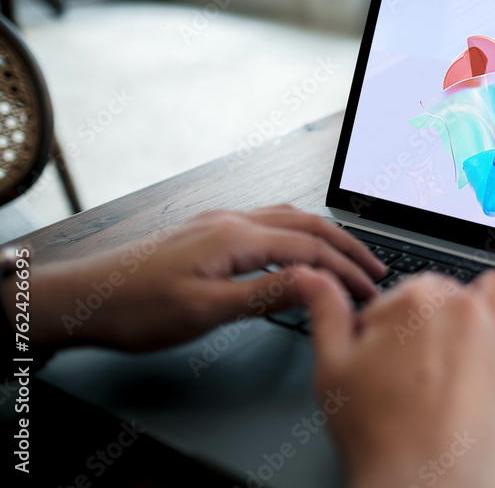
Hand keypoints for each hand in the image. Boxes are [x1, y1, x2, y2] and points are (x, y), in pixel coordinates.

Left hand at [2, 204, 385, 350]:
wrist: (84, 297)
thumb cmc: (136, 307)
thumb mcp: (204, 311)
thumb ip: (265, 294)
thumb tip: (315, 282)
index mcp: (235, 237)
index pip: (310, 249)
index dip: (346, 270)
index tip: (371, 291)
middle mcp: (232, 221)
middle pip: (307, 224)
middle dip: (347, 246)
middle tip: (376, 269)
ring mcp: (219, 222)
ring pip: (289, 217)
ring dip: (325, 236)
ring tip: (349, 257)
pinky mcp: (208, 231)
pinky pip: (268, 221)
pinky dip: (299, 232)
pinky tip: (299, 246)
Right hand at [301, 268, 494, 487]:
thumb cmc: (377, 436)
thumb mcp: (331, 369)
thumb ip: (326, 312)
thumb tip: (313, 275)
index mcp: (416, 301)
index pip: (406, 291)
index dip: (391, 322)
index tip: (385, 353)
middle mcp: (463, 309)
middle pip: (452, 292)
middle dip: (435, 318)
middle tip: (419, 364)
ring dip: (486, 306)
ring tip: (468, 343)